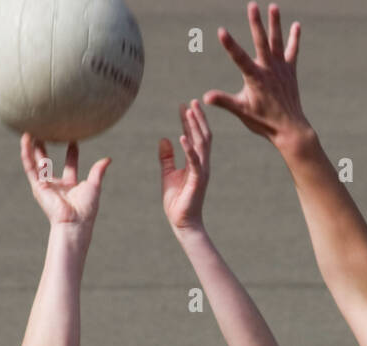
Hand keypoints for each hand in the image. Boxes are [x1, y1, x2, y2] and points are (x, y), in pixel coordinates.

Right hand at [20, 135, 110, 234]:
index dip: (72, 152)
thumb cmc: (85, 209)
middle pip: (49, 163)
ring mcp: (45, 185)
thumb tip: (108, 159)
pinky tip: (26, 139)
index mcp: (70, 187)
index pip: (70, 166)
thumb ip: (98, 171)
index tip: (74, 139)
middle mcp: (56, 186)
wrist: (74, 221)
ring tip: (30, 130)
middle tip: (46, 132)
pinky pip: (29, 166)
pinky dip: (26, 152)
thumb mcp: (94, 185)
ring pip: (36, 162)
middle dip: (46, 148)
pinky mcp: (37, 185)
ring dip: (32, 147)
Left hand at [160, 100, 211, 232]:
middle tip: (192, 101)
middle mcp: (202, 164)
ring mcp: (202, 172)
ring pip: (202, 144)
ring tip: (190, 111)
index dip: (189, 121)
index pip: (193, 137)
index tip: (184, 105)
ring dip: (195, 127)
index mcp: (195, 162)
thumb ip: (167, 157)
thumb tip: (164, 139)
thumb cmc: (177, 201)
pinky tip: (181, 136)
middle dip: (198, 118)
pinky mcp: (197, 180)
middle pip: (203, 136)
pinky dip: (188, 148)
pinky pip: (194, 161)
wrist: (182, 222)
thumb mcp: (167, 174)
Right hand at [203, 3, 309, 148]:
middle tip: (252, 5)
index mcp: (255, 78)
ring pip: (278, 42)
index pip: (239, 58)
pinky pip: (293, 52)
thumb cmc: (263, 122)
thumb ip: (224, 101)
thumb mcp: (241, 111)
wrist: (290, 129)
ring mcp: (281, 69)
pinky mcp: (290, 72)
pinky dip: (295, 39)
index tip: (221, 30)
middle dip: (256, 23)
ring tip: (273, 6)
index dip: (229, 44)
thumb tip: (205, 98)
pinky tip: (296, 25)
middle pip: (262, 42)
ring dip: (276, 24)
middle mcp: (269, 70)